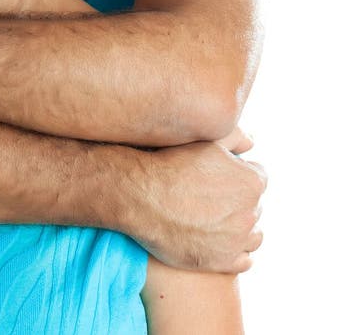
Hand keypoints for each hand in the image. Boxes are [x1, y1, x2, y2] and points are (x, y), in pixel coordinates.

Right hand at [129, 136, 265, 272]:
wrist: (142, 196)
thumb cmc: (171, 164)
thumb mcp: (206, 141)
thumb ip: (235, 138)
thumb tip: (252, 144)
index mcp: (251, 182)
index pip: (257, 178)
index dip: (237, 175)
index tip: (219, 177)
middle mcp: (250, 213)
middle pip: (253, 206)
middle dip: (238, 201)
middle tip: (210, 197)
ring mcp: (237, 240)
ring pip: (252, 235)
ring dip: (240, 228)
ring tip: (215, 220)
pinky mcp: (223, 262)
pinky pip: (244, 260)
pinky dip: (234, 251)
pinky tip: (216, 240)